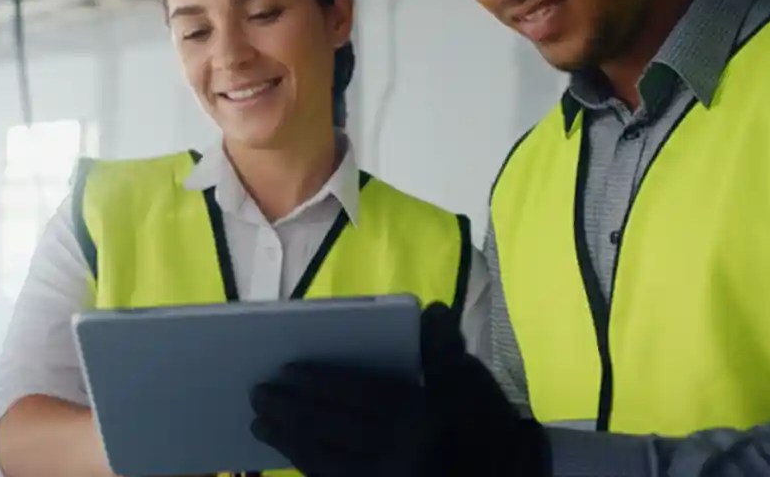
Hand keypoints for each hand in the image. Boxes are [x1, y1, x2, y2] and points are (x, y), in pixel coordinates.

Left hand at [248, 303, 548, 476]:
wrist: (511, 475)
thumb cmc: (489, 424)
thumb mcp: (470, 381)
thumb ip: (443, 347)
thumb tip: (431, 310)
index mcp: (418, 417)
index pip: (357, 396)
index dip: (318, 383)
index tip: (285, 371)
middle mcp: (397, 453)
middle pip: (333, 430)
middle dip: (291, 413)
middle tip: (257, 396)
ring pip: (327, 462)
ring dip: (289, 443)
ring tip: (260, 426)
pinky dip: (310, 468)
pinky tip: (291, 456)